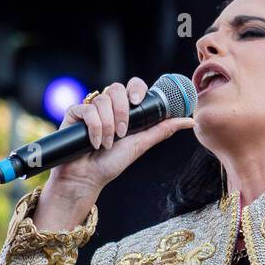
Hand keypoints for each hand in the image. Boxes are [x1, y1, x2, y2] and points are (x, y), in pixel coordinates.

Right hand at [33, 77, 195, 230]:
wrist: (87, 178)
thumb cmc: (111, 163)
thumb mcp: (141, 144)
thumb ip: (163, 129)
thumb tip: (190, 121)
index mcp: (124, 110)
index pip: (132, 86)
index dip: (136, 89)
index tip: (138, 101)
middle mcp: (107, 106)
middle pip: (116, 88)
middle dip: (122, 111)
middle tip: (122, 133)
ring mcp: (90, 109)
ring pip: (102, 99)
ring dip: (108, 125)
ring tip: (107, 143)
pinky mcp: (74, 114)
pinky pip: (87, 109)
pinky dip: (94, 127)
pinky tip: (94, 142)